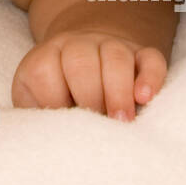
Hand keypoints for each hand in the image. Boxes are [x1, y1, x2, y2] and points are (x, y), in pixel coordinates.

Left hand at [11, 30, 167, 119]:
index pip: (43, 72)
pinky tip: (145, 98)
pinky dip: (150, 77)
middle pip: (80, 60)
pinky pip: (151, 58)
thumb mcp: (34, 99)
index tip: (63, 127)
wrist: (83, 58)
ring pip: (116, 56)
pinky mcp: (141, 54)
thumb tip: (42, 138)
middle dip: (89, 95)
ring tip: (122, 122)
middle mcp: (77, 46)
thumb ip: (35, 114)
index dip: (53, 101)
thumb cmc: (56, 93)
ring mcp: (111, 46)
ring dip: (118, 91)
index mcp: (46, 57)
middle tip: (98, 126)